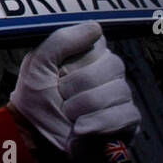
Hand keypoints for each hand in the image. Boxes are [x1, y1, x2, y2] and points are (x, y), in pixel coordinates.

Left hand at [8, 22, 140, 162]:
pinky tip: (81, 129)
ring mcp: (121, 96)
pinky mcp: (128, 121)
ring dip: (84, 106)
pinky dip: (98, 123)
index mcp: (89, 54)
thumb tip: (96, 27)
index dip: (75, 59)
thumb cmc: (35, 97)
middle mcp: (109, 72)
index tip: (58, 72)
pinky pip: (126, 115)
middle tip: (61, 97)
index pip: (98, 42)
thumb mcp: (38, 63)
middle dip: (77, 85)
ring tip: (69, 115)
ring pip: (119, 91)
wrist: (34, 134)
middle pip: (112, 65)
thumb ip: (61, 40)